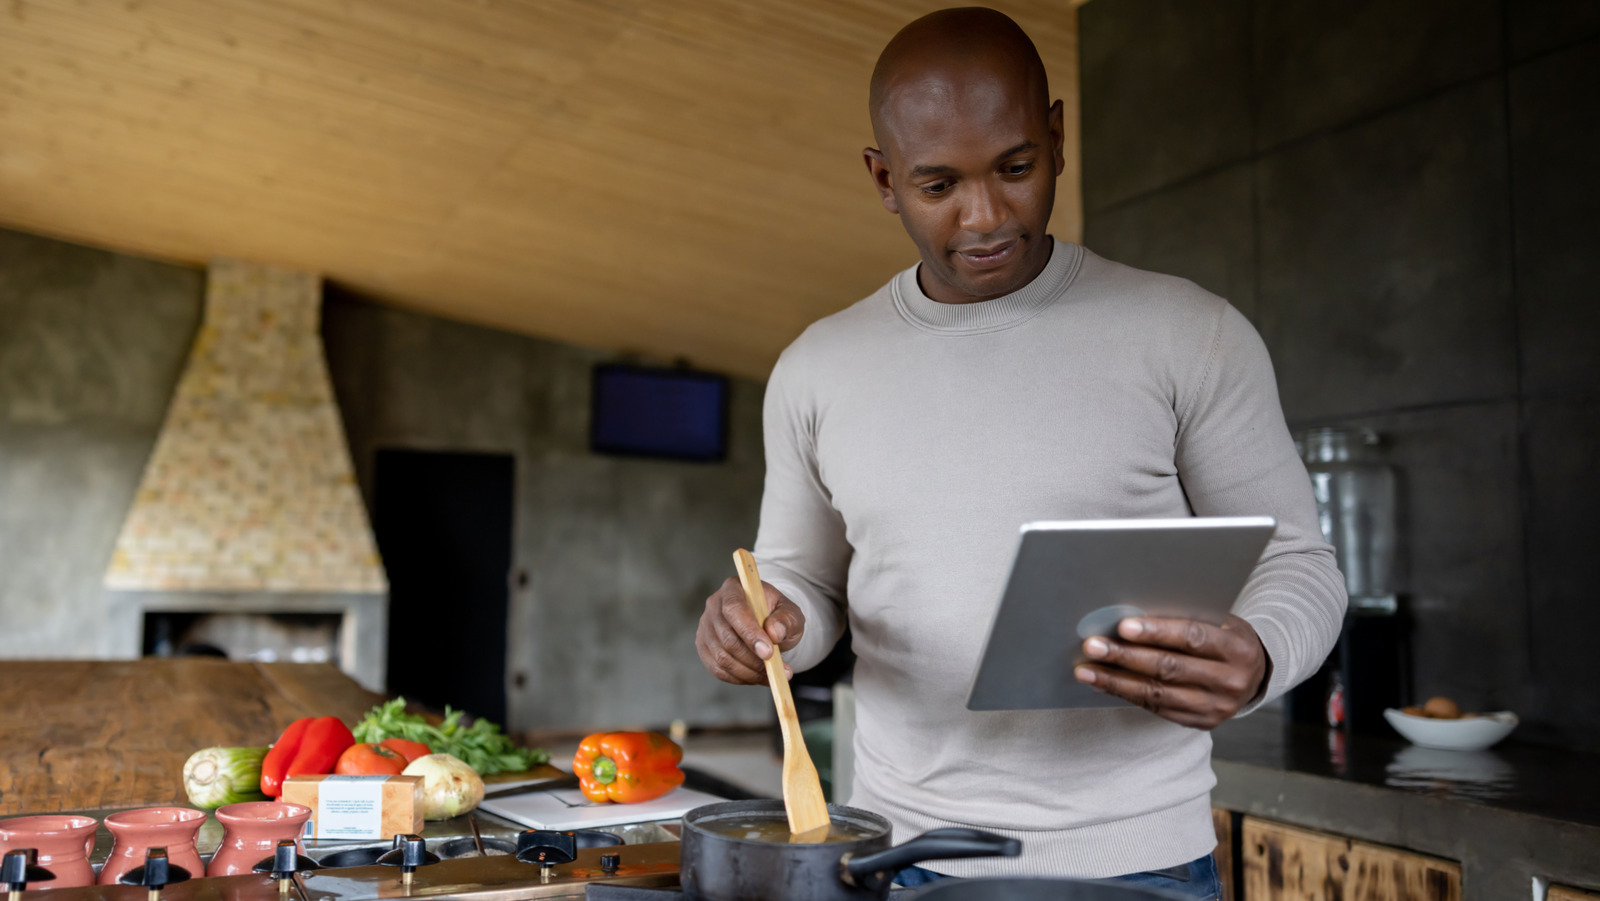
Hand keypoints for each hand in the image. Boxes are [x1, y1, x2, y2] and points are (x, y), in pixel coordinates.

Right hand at [696, 576, 806, 684]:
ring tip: (771, 674)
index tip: (768, 653)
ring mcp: (706, 627)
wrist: (768, 624)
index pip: (734, 609)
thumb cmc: (778, 616)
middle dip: (753, 659)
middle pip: (727, 638)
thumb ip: (787, 620)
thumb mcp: (791, 614)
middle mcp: (714, 605)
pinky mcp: (704, 647)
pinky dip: (740, 678)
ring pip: (722, 658)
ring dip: (749, 672)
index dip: (749, 633)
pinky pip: (718, 670)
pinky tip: (757, 676)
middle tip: (777, 669)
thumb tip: (775, 633)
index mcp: (734, 588)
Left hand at [1073, 614, 1267, 729]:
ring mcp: (1216, 707)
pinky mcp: (1201, 722)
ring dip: (1116, 681)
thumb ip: (1186, 617)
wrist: (1255, 674)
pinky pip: (1157, 709)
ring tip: (1086, 671)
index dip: (1157, 632)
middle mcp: (1230, 681)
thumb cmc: (1226, 637)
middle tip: (1092, 646)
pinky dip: (1127, 695)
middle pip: (1169, 668)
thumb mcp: (1219, 621)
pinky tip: (1103, 684)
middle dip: (1125, 657)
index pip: (1192, 638)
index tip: (1123, 626)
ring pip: (1158, 694)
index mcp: (1237, 648)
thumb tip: (1131, 613)